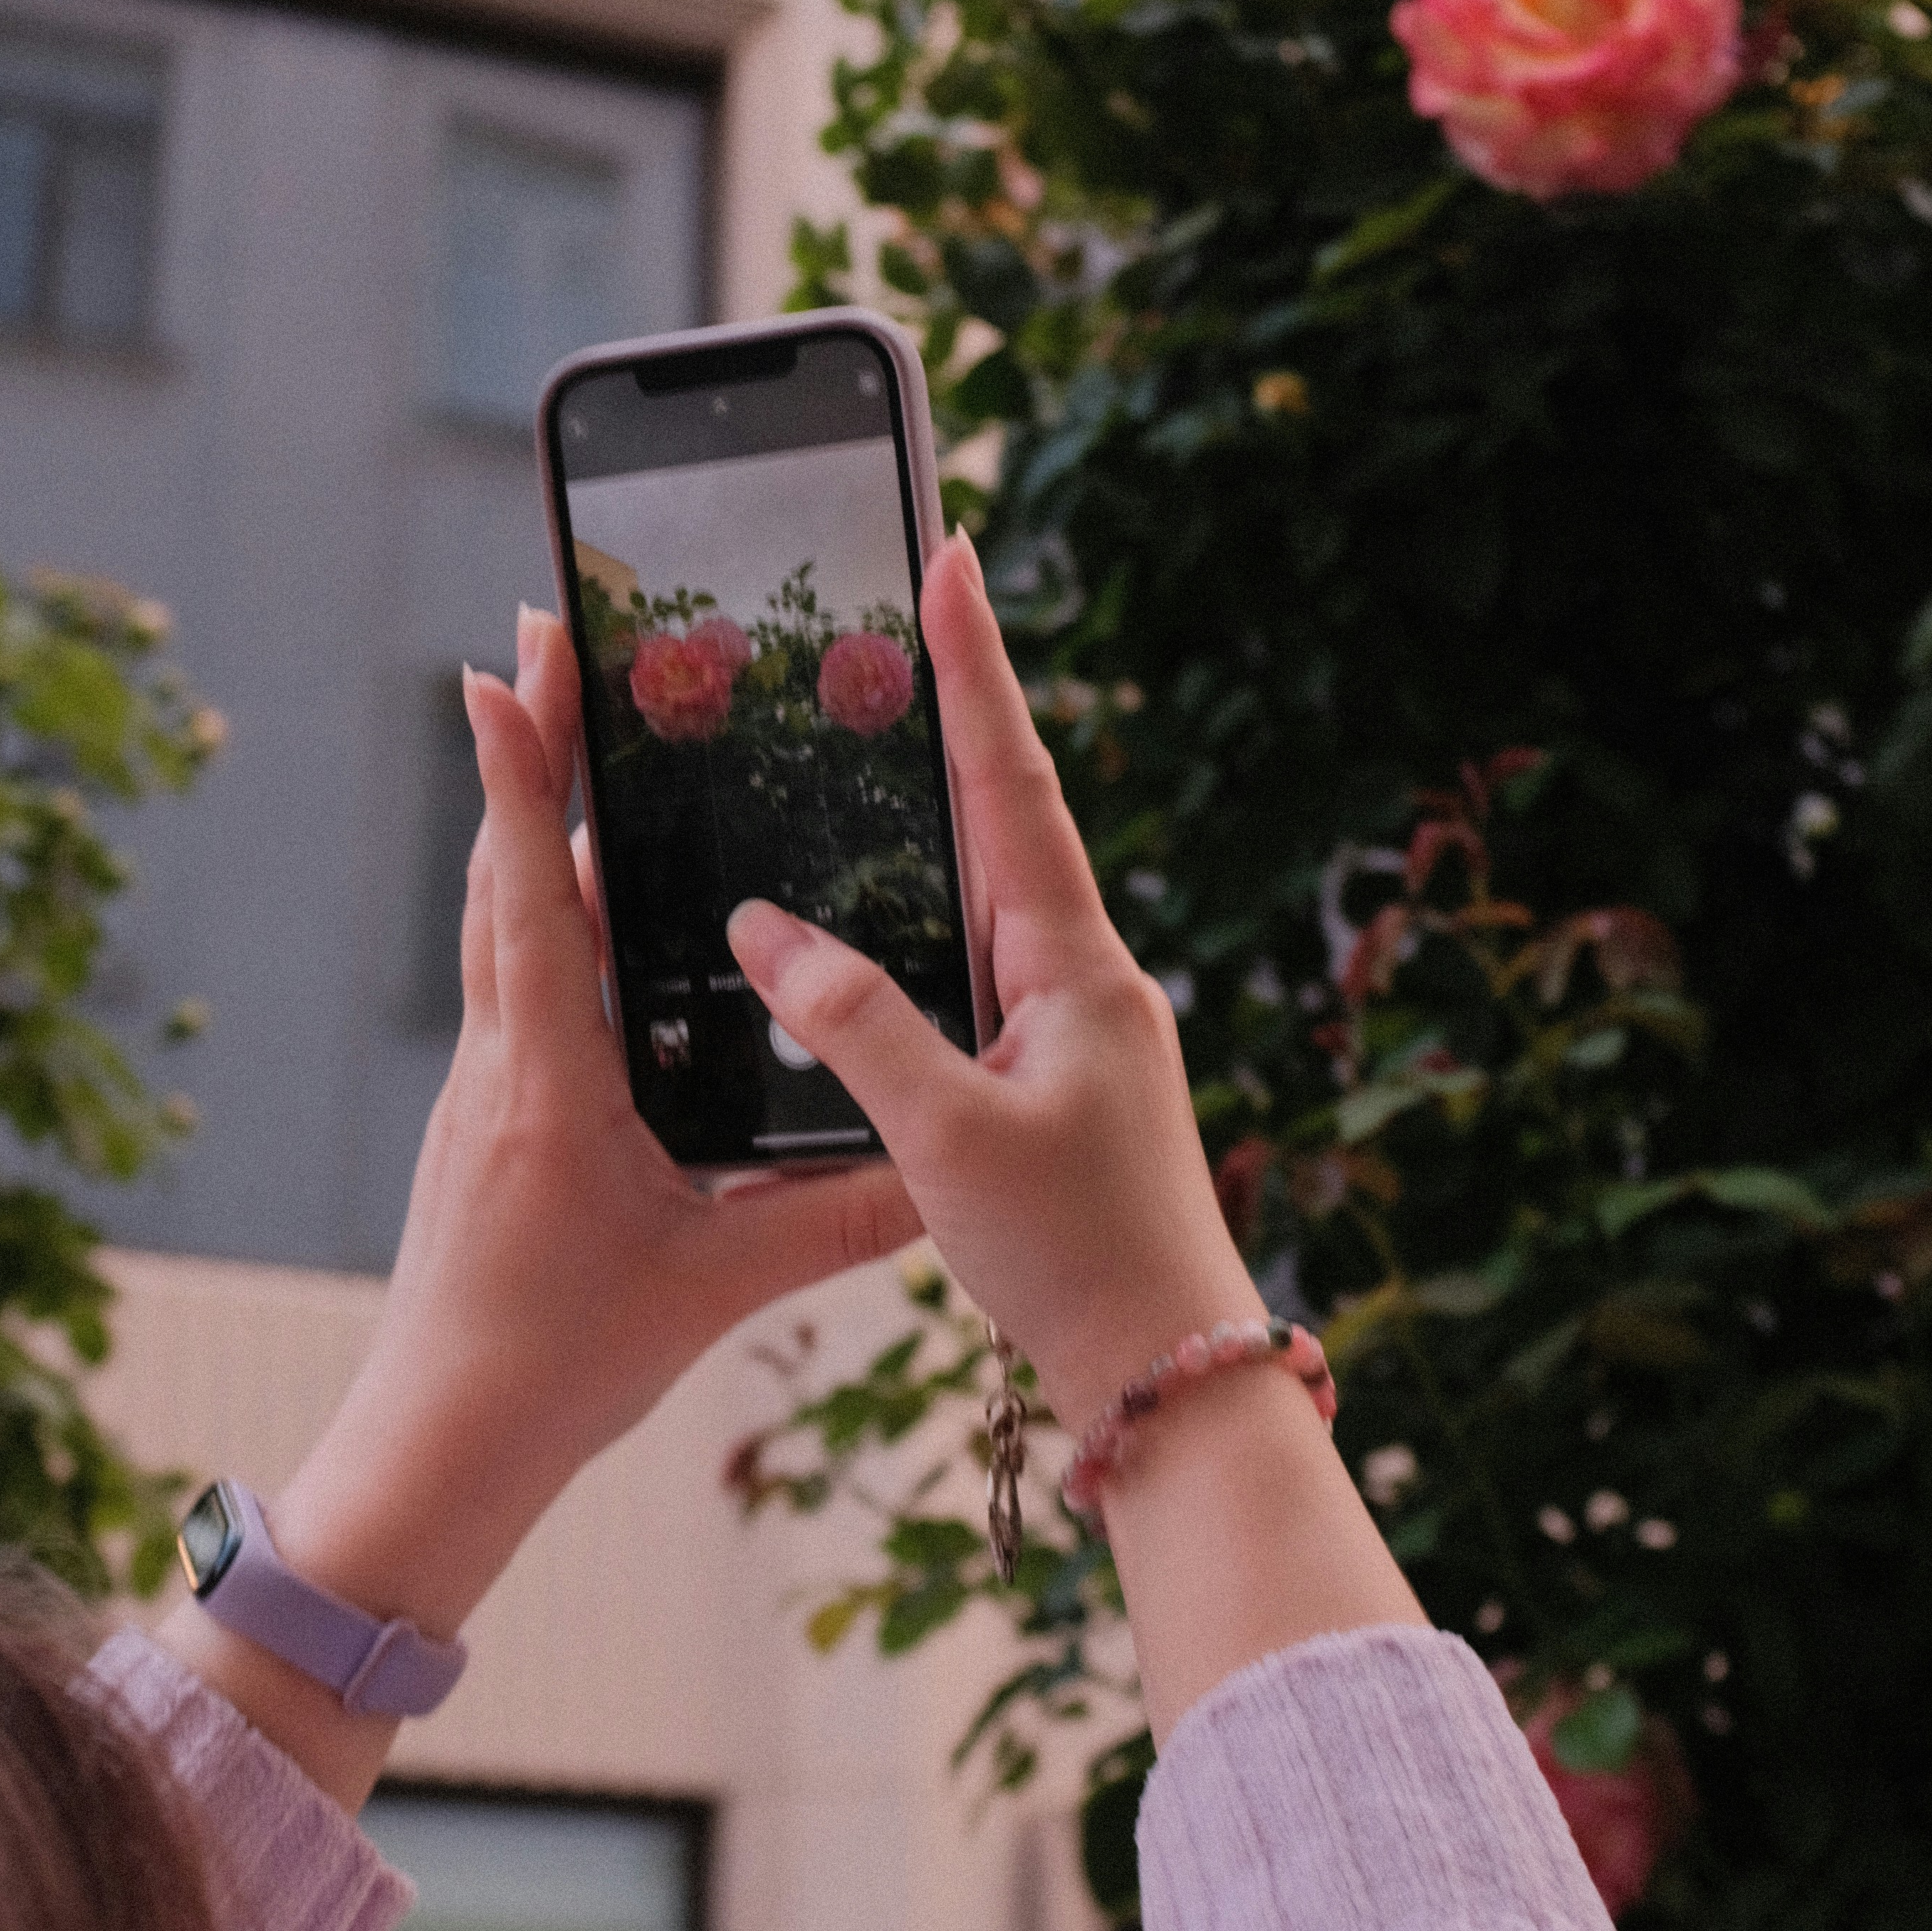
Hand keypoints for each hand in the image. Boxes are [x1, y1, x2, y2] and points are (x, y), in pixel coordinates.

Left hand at [160, 606, 915, 1805]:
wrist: (441, 1446)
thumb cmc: (559, 1363)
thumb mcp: (721, 1284)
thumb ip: (841, 1219)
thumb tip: (950, 1165)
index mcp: (548, 1079)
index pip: (527, 894)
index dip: (516, 774)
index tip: (504, 665)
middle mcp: (502, 1061)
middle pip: (504, 872)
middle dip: (530, 749)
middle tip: (553, 637)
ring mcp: (487, 1087)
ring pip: (502, 924)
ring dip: (529, 821)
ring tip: (569, 728)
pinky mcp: (491, 1120)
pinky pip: (515, 983)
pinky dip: (541, 910)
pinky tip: (587, 900)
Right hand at [727, 533, 1419, 1733]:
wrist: (1164, 1369)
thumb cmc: (1073, 1256)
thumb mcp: (943, 1136)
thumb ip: (854, 1024)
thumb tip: (767, 933)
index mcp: (1078, 968)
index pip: (1010, 785)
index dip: (975, 673)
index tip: (954, 562)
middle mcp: (1086, 980)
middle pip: (1006, 816)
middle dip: (955, 712)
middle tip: (908, 610)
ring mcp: (1075, 1030)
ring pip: (992, 890)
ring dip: (940, 808)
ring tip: (882, 728)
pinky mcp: (1053, 1081)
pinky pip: (979, 965)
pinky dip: (930, 913)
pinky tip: (884, 907)